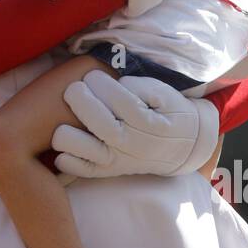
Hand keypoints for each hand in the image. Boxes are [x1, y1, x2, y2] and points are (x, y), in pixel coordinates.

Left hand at [51, 71, 220, 177]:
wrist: (182, 148)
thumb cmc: (168, 113)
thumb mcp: (165, 94)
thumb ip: (141, 86)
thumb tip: (117, 84)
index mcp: (148, 123)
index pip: (119, 99)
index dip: (100, 82)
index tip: (93, 76)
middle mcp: (129, 144)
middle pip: (97, 122)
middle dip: (79, 98)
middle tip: (76, 88)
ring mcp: (115, 161)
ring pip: (78, 147)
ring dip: (66, 128)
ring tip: (69, 116)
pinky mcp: (104, 171)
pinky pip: (75, 168)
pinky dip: (64, 155)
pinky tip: (70, 137)